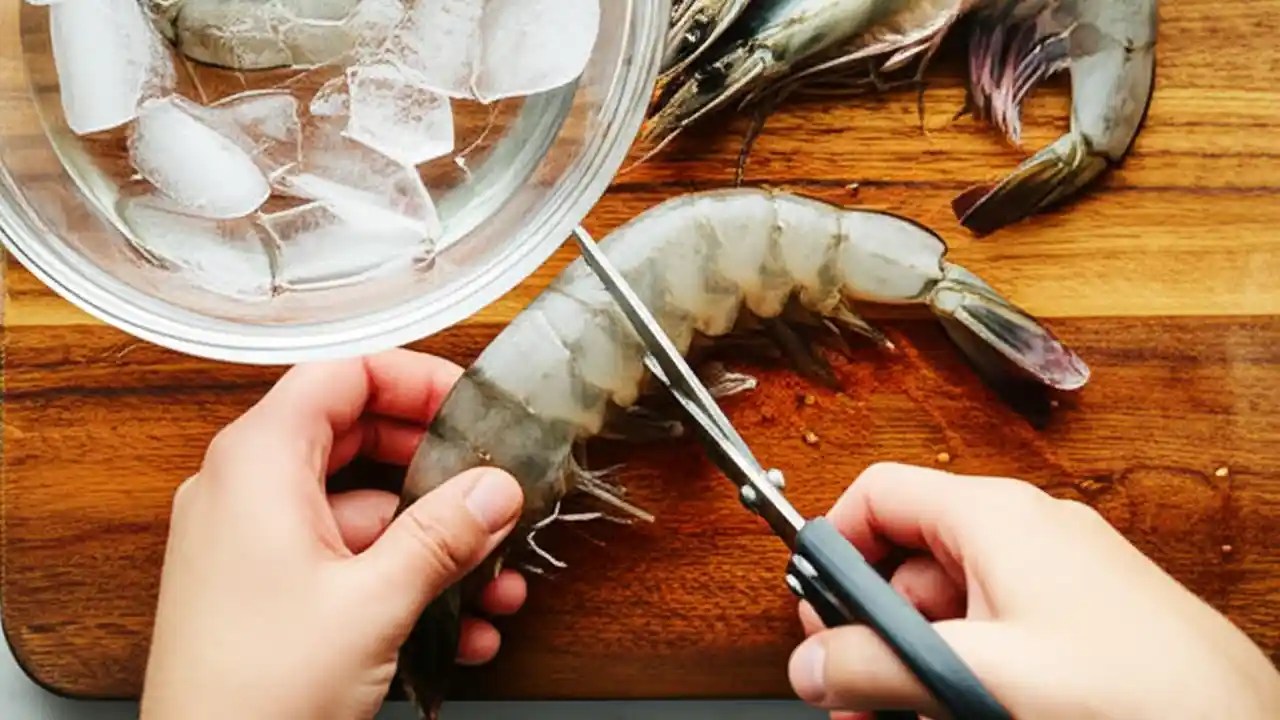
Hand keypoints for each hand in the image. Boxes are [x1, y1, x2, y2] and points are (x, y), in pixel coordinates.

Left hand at [140, 350, 526, 719]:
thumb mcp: (372, 603)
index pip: (340, 375)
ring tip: (495, 579)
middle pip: (358, 440)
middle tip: (493, 487)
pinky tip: (460, 624)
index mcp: (257, 464)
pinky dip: (403, 580)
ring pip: (363, 512)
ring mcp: (256, 545)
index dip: (412, 379)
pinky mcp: (268, 593)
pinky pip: (347, 561)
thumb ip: (442, 535)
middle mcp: (248, 492)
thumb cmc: (253, 695)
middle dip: (437, 471)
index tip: (470, 404)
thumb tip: (494, 489)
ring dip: (434, 541)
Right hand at [787, 463, 1279, 719]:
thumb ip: (876, 667)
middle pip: (906, 560)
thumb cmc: (1138, 692)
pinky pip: (992, 631)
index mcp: (994, 517)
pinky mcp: (1075, 620)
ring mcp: (1052, 577)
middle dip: (869, 629)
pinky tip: (957, 713)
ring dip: (911, 662)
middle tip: (852, 693)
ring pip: (947, 606)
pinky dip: (961, 670)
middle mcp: (1021, 533)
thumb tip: (809, 662)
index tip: (815, 611)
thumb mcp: (981, 676)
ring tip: (903, 718)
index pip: (879, 495)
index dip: (834, 547)